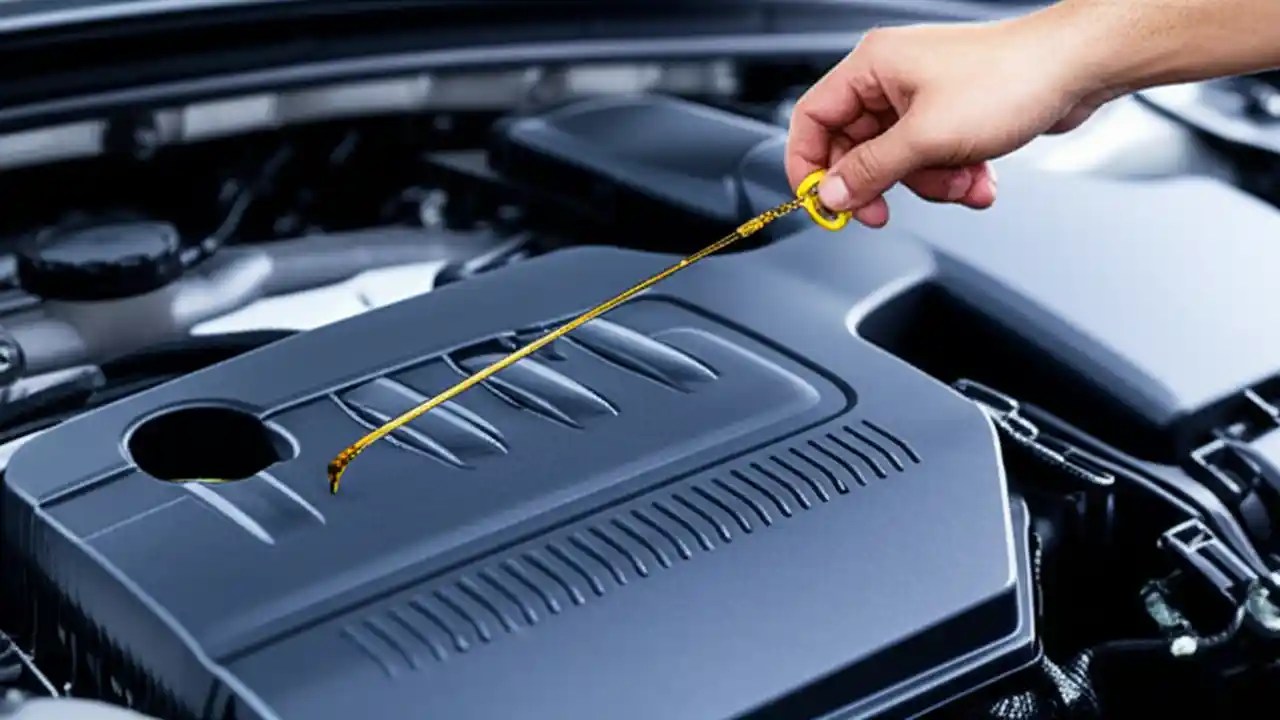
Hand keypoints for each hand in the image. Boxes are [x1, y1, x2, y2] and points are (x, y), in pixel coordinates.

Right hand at [786, 15, 1118, 227]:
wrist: (1077, 68)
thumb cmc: (1010, 79)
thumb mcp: (926, 138)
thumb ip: (870, 170)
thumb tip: (832, 194)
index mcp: (872, 66)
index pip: (812, 119)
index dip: (808, 165)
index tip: (820, 203)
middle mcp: (891, 78)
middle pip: (854, 148)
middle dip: (882, 183)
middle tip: (883, 211)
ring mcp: (922, 97)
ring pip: (896, 161)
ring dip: (927, 183)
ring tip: (960, 180)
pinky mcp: (951, 115)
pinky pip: (930, 159)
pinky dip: (951, 176)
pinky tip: (978, 178)